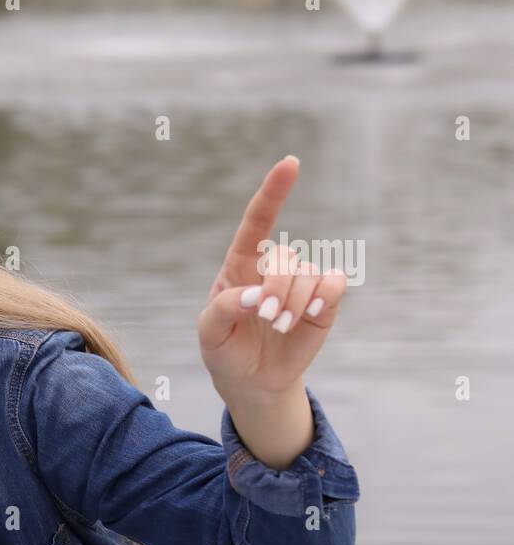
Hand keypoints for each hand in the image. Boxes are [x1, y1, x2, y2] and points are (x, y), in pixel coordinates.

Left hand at [198, 156, 346, 404]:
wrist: (252, 381)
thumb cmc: (225, 350)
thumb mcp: (209, 333)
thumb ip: (223, 309)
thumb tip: (254, 295)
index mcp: (240, 266)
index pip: (257, 222)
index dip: (273, 192)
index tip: (290, 164)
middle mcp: (272, 268)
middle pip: (284, 257)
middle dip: (275, 288)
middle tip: (266, 318)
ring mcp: (300, 283)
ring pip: (308, 272)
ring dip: (294, 302)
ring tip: (279, 327)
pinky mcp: (324, 301)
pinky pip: (335, 283)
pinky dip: (326, 296)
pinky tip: (312, 314)